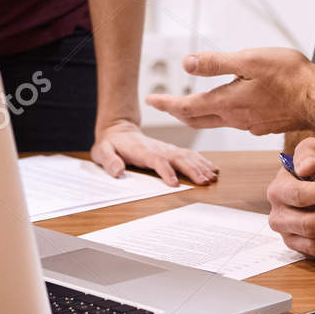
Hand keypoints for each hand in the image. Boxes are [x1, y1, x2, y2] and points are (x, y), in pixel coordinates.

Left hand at [90, 119, 218, 185]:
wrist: (119, 130)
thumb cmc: (110, 144)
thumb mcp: (102, 151)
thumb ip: (109, 160)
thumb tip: (117, 171)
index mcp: (142, 150)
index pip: (156, 160)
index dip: (166, 171)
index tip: (174, 183)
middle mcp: (158, 148)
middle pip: (177, 158)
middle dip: (192, 170)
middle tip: (204, 182)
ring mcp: (166, 148)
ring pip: (186, 156)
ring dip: (200, 166)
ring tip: (212, 177)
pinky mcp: (171, 151)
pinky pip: (189, 155)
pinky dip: (202, 161)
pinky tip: (212, 169)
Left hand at [143, 47, 314, 135]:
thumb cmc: (288, 75)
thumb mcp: (249, 60)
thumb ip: (216, 63)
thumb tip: (186, 63)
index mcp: (227, 102)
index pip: (187, 107)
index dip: (166, 103)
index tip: (150, 100)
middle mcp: (235, 118)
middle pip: (197, 119)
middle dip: (177, 112)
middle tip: (163, 105)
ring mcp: (250, 124)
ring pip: (216, 121)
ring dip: (198, 114)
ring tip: (189, 106)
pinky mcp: (263, 125)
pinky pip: (235, 121)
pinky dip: (222, 114)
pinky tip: (229, 105)